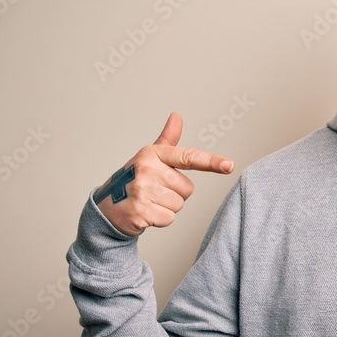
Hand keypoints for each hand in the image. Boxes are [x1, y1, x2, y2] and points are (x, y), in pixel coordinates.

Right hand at [95, 113, 233, 235]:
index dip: (211, 162)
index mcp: (152, 155)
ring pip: (178, 205)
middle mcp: (147, 170)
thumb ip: (168, 140)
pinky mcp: (141, 212)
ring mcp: (142, 191)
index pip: (188, 158)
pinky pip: (169, 219)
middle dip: (175, 194)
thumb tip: (177, 116)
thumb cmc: (134, 180)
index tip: (229, 166)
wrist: (106, 207)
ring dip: (167, 208)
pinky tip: (145, 213)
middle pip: (187, 189)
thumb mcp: (150, 158)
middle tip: (155, 191)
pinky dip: (159, 220)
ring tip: (149, 201)